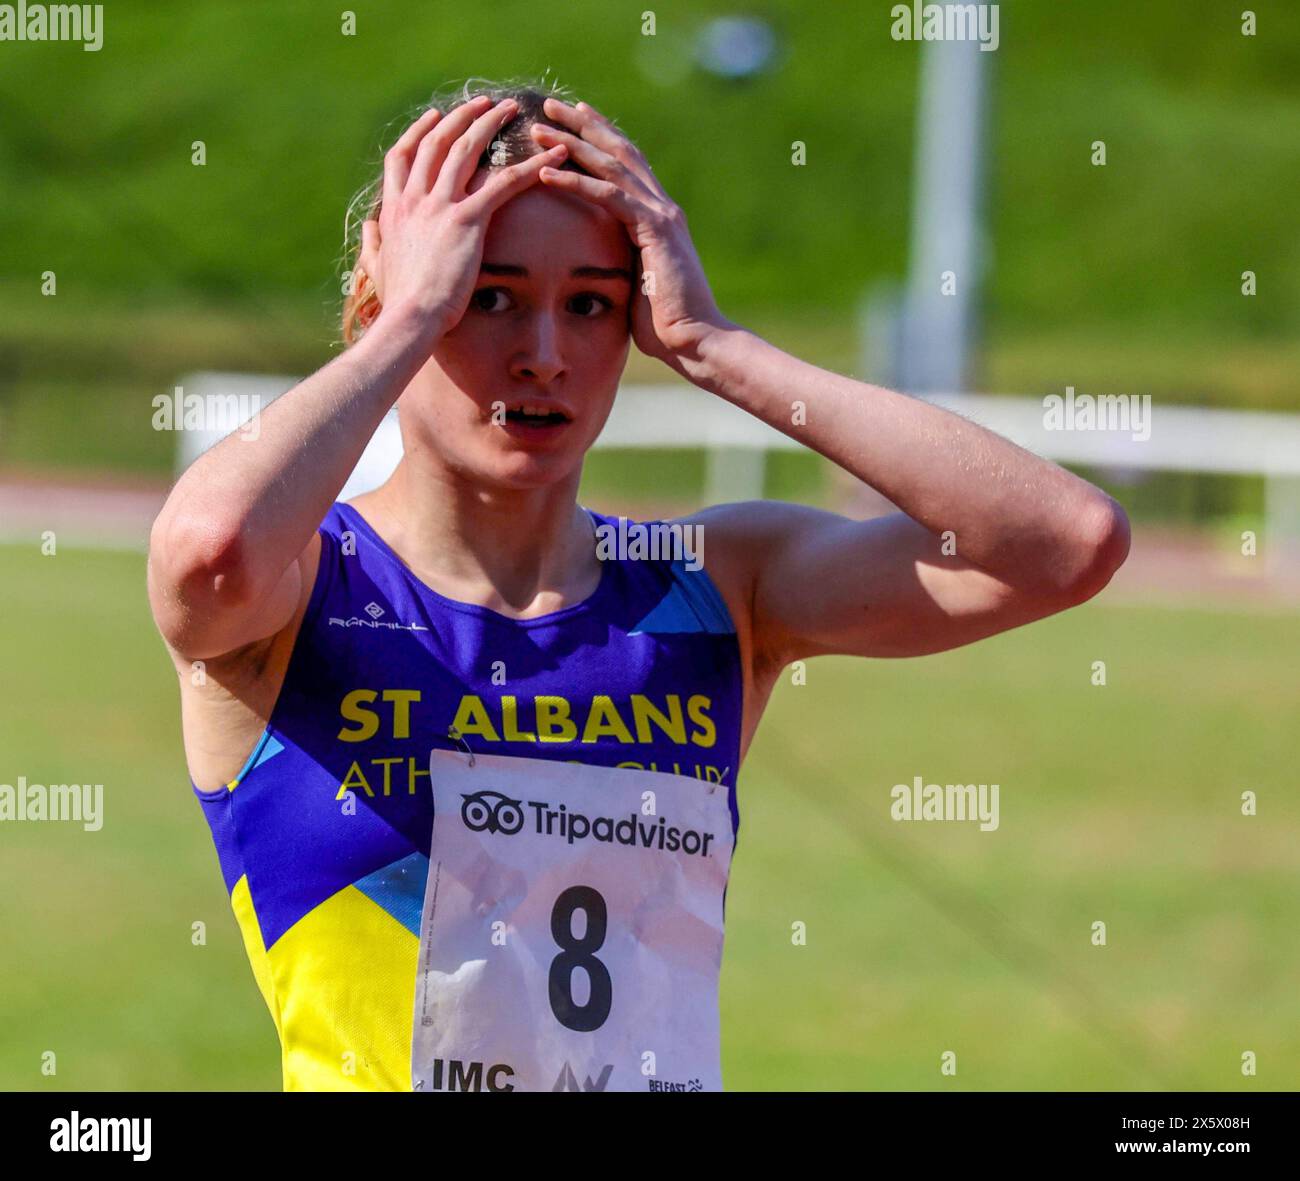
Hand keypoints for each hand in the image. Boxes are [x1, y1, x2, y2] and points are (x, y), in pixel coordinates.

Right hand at [356, 96, 568, 344]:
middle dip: (463, 116)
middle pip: (438, 141)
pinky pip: (503, 183)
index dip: (420, 131)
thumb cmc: (397, 301)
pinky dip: (528, 167)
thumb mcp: (377, 266)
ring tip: (513, 109)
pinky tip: (548, 158)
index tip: (435, 116)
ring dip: (492, 123)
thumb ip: (372, 243)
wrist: (410, 318)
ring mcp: (439, 205)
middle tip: (485, 102)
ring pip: (468, 149)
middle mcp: (415, 198)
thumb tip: (368, 230)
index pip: (404, 155)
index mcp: (394, 207)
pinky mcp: (466, 220)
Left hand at [530, 98, 736, 375]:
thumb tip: (598, 268)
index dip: (598, 140)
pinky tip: (546, 173)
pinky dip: (575, 182)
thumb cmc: (667, 325)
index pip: (626, 166)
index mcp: (658, 217)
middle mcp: (662, 207)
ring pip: (611, 165)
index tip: (569, 121)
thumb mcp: (636, 286)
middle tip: (549, 105)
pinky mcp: (654, 229)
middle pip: (619, 151)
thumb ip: (622, 264)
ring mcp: (661, 214)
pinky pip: (609, 196)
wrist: (697, 340)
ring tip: (539, 128)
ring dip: (572, 144)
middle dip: (582, 126)